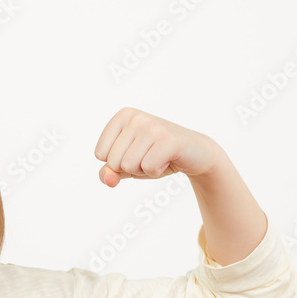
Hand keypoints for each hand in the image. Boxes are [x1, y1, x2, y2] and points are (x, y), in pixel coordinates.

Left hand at [94, 107, 220, 186]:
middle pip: (113, 161)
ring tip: (159, 157)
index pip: (100, 154)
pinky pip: (148, 168)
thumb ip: (108, 172)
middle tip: (151, 155)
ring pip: (128, 166)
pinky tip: (168, 159)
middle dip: (131, 167)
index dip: (117, 162)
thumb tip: (108, 180)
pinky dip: (156, 172)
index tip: (137, 151)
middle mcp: (136, 117)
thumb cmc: (157, 156)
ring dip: (144, 169)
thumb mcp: (126, 165)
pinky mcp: (169, 140)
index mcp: (123, 116)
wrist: (196, 153)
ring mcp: (153, 127)